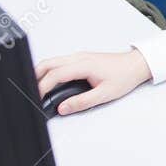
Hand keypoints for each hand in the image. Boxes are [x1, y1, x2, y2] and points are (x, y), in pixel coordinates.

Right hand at [34, 49, 151, 114]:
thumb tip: (64, 108)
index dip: (43, 86)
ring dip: (42, 73)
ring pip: (53, 61)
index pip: (55, 74)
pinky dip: (50, 71)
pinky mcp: (81, 59)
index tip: (36, 97)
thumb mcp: (104, 94)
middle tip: (30, 91)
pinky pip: (60, 62)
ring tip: (37, 88)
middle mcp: (79, 58)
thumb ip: (82, 102)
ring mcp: (79, 57)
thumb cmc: (124, 76)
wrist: (136, 65)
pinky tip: (50, 81)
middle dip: (35, 76)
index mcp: (83, 65)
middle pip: (48, 63)